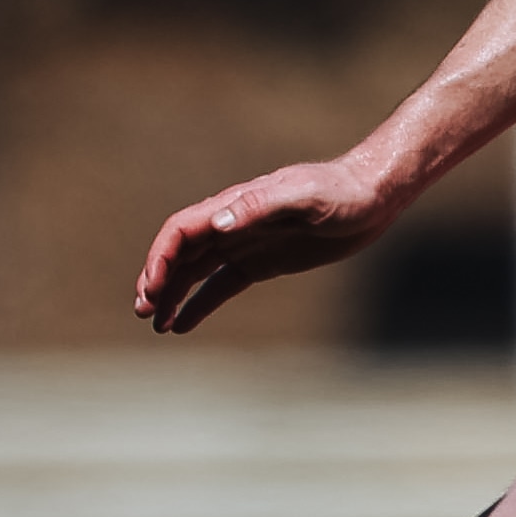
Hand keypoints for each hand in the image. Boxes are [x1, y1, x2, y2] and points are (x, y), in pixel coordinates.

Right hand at [133, 154, 410, 335]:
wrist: (371, 196)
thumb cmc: (339, 191)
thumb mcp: (304, 197)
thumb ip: (259, 207)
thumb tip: (216, 226)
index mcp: (234, 205)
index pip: (181, 231)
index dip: (160, 257)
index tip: (151, 288)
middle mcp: (232, 224)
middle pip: (180, 253)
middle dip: (157, 280)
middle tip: (143, 312)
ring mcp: (246, 243)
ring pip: (195, 271)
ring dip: (171, 294)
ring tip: (156, 324)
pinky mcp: (262, 262)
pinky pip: (221, 285)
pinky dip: (200, 303)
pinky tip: (182, 325)